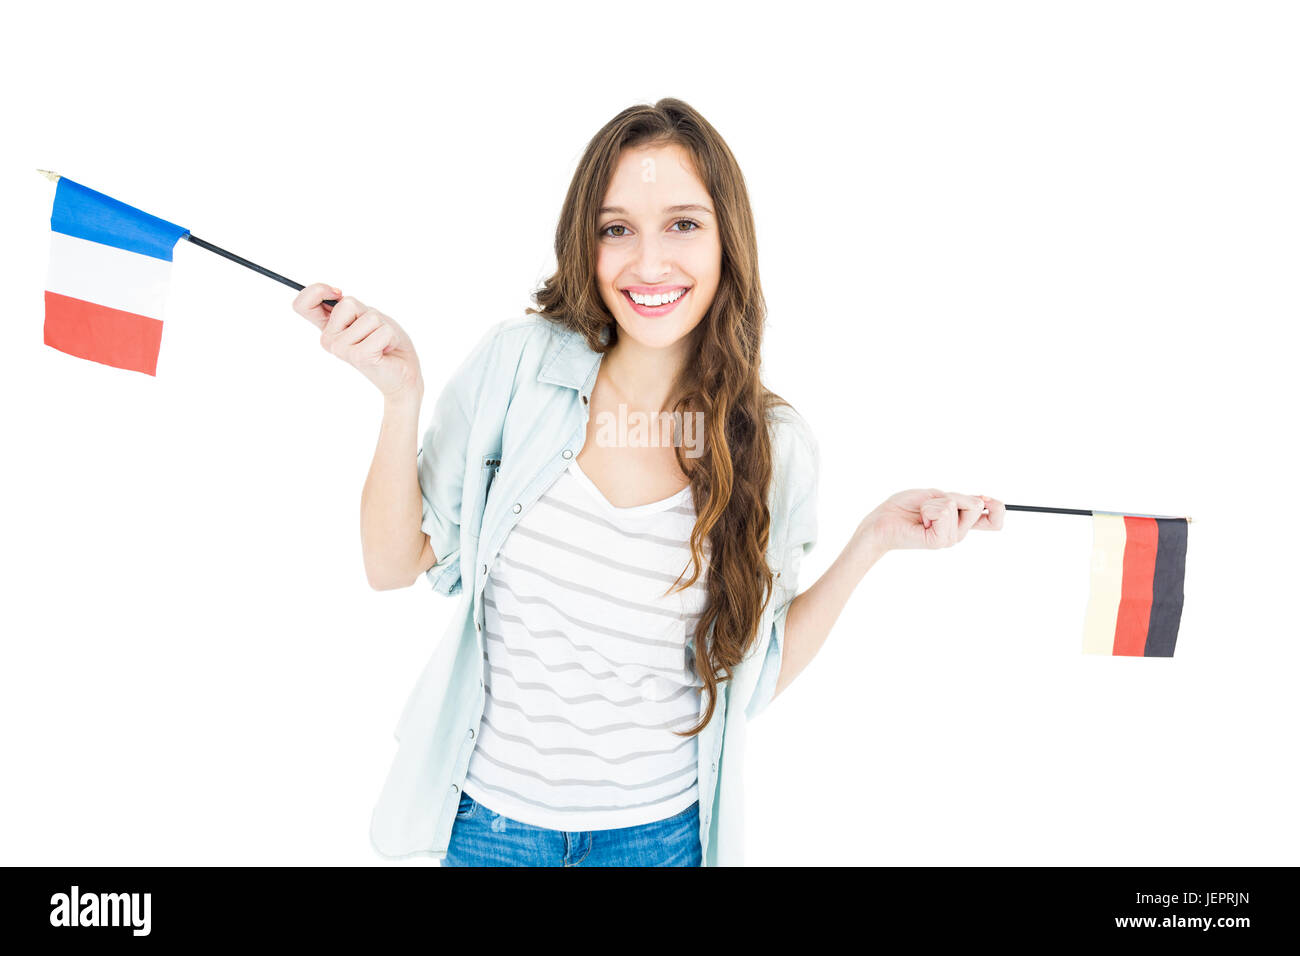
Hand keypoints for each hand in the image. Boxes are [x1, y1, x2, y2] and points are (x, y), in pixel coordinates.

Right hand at [292, 282, 423, 401]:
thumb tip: (337, 295)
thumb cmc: (385, 341)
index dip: (316, 291)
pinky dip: (390, 337)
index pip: (302, 304)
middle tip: (373, 332)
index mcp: (326, 327)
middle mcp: (328, 339)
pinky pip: (382, 331)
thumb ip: (349, 307)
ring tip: (381, 342)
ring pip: (369, 317)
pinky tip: (385, 350)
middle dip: (369, 313)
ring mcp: (340, 349)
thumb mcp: (365, 315)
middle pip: (346, 303)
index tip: (337, 293)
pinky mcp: (358, 356)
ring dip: (382, 326)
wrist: (403, 372)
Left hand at [859, 488, 1005, 554]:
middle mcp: (958, 533)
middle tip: (931, 504)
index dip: (997, 508)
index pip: (993, 521)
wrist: (881, 521)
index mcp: (960, 522)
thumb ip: (961, 499)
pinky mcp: (938, 541)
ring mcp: (949, 539)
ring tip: (921, 513)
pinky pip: (944, 512)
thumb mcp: (937, 496)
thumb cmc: (904, 508)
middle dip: (953, 496)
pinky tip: (920, 519)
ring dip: (935, 501)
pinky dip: (929, 508)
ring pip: (956, 506)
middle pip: (976, 506)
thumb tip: (982, 501)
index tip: (985, 497)